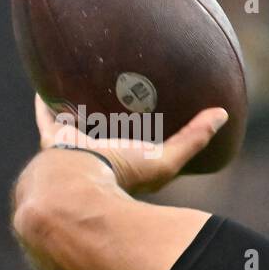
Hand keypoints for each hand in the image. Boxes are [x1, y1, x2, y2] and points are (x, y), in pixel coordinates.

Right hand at [33, 95, 228, 194]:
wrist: (75, 186)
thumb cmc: (122, 175)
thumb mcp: (166, 158)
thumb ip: (193, 138)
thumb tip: (223, 114)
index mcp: (125, 168)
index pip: (138, 153)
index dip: (147, 139)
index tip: (155, 123)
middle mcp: (100, 161)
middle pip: (109, 136)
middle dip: (115, 120)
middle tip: (122, 97)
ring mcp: (74, 150)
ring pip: (80, 125)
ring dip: (84, 109)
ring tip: (88, 86)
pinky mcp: (52, 138)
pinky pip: (47, 116)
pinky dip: (46, 102)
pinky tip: (46, 83)